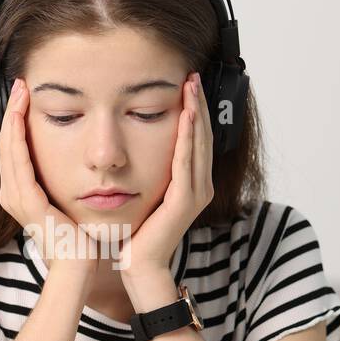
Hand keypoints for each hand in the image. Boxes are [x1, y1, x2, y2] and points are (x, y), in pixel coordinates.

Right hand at [0, 78, 98, 276]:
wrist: (80, 265)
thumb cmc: (79, 238)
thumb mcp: (67, 201)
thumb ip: (63, 181)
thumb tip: (74, 161)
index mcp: (20, 194)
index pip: (14, 148)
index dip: (16, 119)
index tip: (26, 94)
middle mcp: (12, 194)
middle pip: (7, 143)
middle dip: (12, 111)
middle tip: (20, 83)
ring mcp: (17, 198)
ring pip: (9, 146)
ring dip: (13, 116)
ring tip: (20, 90)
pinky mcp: (27, 201)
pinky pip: (18, 160)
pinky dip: (18, 134)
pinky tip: (21, 115)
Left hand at [118, 71, 214, 282]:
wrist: (139, 265)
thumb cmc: (137, 233)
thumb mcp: (147, 192)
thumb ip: (151, 170)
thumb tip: (137, 143)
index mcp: (193, 183)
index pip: (196, 138)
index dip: (195, 109)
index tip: (188, 82)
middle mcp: (200, 186)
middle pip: (202, 136)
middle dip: (198, 104)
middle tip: (193, 75)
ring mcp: (195, 194)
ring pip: (197, 145)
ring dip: (196, 113)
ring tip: (192, 87)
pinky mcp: (184, 202)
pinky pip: (186, 163)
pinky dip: (187, 138)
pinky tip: (186, 116)